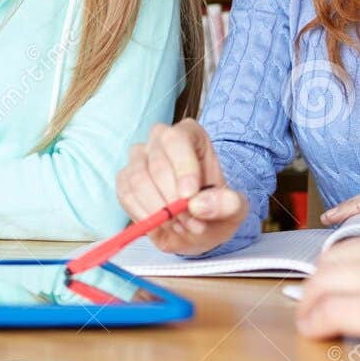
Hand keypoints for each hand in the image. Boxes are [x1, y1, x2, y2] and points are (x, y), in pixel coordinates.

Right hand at [114, 119, 246, 254]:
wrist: (198, 225)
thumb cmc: (215, 209)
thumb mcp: (234, 209)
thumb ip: (227, 205)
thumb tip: (199, 204)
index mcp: (189, 134)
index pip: (177, 140)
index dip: (182, 168)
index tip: (190, 196)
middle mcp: (160, 140)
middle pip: (157, 164)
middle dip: (173, 200)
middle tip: (191, 223)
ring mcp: (139, 158)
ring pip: (137, 180)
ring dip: (158, 211)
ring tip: (179, 226)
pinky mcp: (124, 179)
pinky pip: (125, 195)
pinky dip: (143, 215)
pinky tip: (160, 224)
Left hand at [296, 202, 359, 360]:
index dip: (357, 257)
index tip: (352, 271)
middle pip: (338, 257)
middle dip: (322, 276)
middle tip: (318, 294)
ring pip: (325, 280)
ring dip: (311, 298)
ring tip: (308, 314)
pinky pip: (330, 312)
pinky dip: (313, 320)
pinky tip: (310, 330)